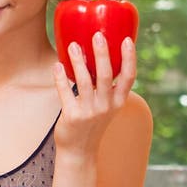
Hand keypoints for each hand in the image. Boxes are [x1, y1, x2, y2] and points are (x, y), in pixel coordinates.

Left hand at [52, 31, 136, 155]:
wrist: (79, 151)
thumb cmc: (92, 123)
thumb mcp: (106, 107)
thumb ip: (106, 87)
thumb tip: (100, 56)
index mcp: (118, 102)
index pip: (129, 77)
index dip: (130, 58)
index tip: (127, 40)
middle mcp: (106, 106)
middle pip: (107, 75)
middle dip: (102, 53)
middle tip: (97, 35)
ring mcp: (89, 112)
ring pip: (85, 81)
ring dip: (79, 61)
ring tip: (73, 45)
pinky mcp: (72, 116)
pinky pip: (65, 92)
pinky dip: (61, 78)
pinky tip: (57, 65)